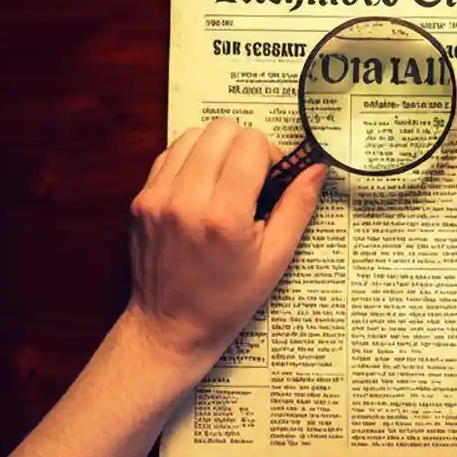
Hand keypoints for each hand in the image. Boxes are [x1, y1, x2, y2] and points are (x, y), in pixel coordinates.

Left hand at [124, 118, 326, 365]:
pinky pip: (170, 154)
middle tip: (252, 179)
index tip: (273, 180)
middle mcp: (187, 198)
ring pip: (194, 134)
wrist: (170, 327)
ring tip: (226, 181)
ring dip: (217, 148)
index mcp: (224, 215)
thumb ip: (297, 208)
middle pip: (222, 129)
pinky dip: (192, 160)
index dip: (271, 155)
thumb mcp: (275, 260)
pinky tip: (203, 188)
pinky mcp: (141, 199)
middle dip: (245, 145)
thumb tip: (316, 168)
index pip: (252, 143)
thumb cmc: (227, 300)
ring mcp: (158, 197)